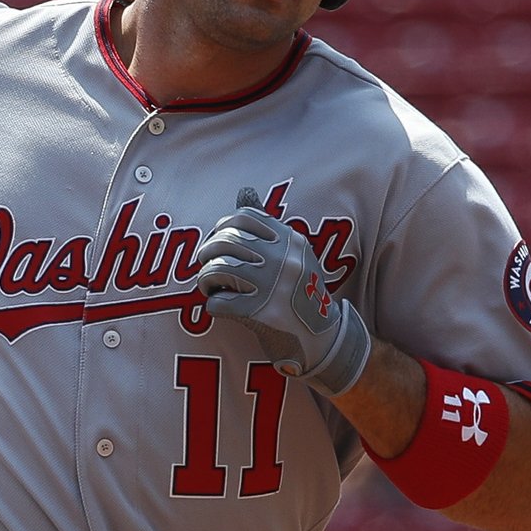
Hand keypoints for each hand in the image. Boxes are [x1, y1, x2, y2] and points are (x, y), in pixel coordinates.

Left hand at [192, 187, 370, 394]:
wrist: (324, 339)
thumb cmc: (301, 294)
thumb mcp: (293, 255)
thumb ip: (267, 226)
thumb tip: (244, 191)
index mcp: (291, 240)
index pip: (244, 217)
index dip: (222, 227)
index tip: (219, 242)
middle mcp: (283, 259)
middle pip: (225, 241)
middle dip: (207, 253)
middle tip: (207, 266)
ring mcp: (273, 286)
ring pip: (217, 269)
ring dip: (205, 279)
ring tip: (210, 287)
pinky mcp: (262, 314)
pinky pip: (219, 302)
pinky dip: (213, 305)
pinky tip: (220, 307)